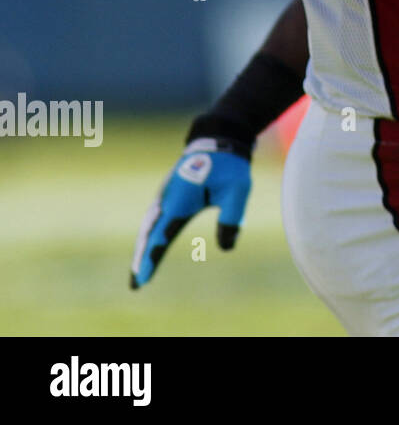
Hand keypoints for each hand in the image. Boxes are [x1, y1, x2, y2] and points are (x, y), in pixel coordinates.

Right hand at [130, 138, 251, 287]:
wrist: (219, 140)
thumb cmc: (230, 166)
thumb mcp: (237, 192)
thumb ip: (231, 219)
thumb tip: (226, 248)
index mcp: (180, 201)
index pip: (161, 237)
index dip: (151, 259)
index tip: (143, 278)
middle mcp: (167, 200)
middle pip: (149, 235)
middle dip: (141, 259)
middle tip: (135, 284)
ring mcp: (166, 196)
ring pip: (149, 226)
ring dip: (143, 247)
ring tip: (139, 270)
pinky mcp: (171, 194)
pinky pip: (155, 218)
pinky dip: (149, 234)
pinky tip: (150, 244)